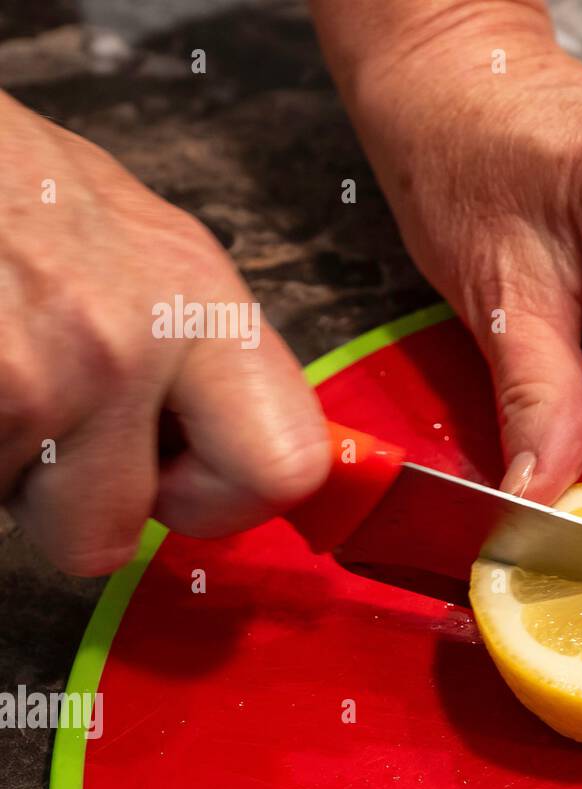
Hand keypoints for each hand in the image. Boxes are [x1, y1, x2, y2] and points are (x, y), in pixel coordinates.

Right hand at [0, 93, 328, 574]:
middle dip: (72, 506)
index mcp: (202, 309)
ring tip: (3, 365)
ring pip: (19, 513)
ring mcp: (25, 380)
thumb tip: (235, 447)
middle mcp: (121, 350)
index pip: (281, 471)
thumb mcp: (160, 250)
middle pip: (106, 537)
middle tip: (60, 433)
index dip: (224, 501)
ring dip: (7, 462)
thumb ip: (208, 361)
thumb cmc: (26, 186)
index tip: (183, 479)